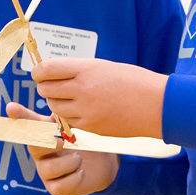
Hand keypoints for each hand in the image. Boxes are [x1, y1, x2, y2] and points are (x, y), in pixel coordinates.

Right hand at [4, 102, 118, 194]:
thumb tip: (55, 96)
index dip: (20, 116)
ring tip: (79, 157)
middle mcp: (39, 154)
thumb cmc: (83, 141)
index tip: (11, 107)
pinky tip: (81, 172)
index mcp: (42, 135)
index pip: (28, 124)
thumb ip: (63, 114)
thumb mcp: (75, 126)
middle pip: (34, 146)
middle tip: (66, 141)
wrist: (101, 163)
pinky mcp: (55, 188)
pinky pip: (61, 186)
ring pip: (50, 169)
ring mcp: (45, 172)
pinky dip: (75, 178)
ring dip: (71, 162)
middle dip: (52, 143)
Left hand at [31, 57, 166, 138]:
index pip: (47, 69)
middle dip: (47, 87)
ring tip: (70, 99)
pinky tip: (81, 111)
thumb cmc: (133, 81)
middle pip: (46, 90)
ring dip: (56, 103)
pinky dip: (69, 117)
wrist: (156, 105)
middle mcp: (83, 89)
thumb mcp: (104, 67)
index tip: (40, 73)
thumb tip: (53, 73)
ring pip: (54, 107)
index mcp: (86, 69)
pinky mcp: (91, 127)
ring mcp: (86, 111)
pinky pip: (68, 122)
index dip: (39, 71)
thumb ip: (78, 70)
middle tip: (54, 86)